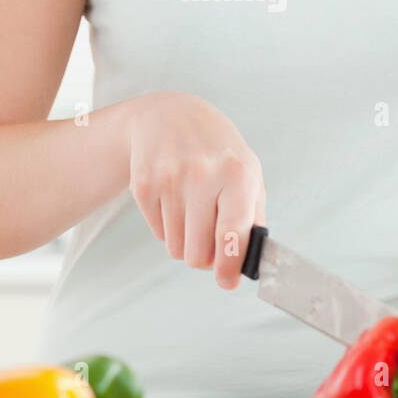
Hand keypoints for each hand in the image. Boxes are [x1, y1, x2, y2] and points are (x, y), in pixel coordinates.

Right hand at [125, 91, 265, 289]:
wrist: (170, 115)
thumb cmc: (218, 151)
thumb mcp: (248, 173)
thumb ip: (253, 219)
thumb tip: (249, 264)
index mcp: (238, 174)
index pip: (233, 233)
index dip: (229, 266)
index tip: (227, 282)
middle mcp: (202, 175)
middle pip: (198, 254)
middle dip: (205, 256)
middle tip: (210, 239)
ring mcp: (169, 179)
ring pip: (176, 249)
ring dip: (186, 241)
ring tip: (193, 210)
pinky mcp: (144, 185)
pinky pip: (158, 234)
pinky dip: (168, 227)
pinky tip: (174, 199)